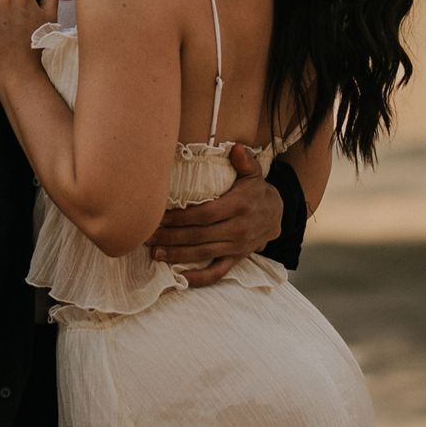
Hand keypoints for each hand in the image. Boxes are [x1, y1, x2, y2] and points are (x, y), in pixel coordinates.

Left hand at [151, 141, 282, 288]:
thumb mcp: (254, 173)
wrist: (277, 216)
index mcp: (239, 206)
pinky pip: (217, 272)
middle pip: (198, 235)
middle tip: (147, 236)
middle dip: (171, 236)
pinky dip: (199, 279)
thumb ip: (245, 161)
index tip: (158, 216)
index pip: (204, 214)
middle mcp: (237, 229)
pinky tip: (179, 278)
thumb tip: (236, 147)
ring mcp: (236, 247)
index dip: (180, 218)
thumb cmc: (257, 192)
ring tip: (155, 253)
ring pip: (202, 254)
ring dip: (177, 255)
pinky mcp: (236, 259)